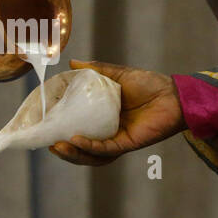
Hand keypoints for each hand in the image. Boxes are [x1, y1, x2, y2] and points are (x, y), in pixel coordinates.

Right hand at [49, 59, 185, 165]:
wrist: (174, 94)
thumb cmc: (149, 84)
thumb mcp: (118, 74)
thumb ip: (96, 70)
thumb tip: (72, 62)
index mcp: (103, 119)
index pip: (77, 129)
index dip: (61, 130)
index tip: (44, 124)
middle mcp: (109, 132)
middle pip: (82, 149)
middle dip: (64, 150)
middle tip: (47, 143)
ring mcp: (118, 140)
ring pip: (92, 155)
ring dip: (73, 154)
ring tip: (57, 146)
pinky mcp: (129, 143)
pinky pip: (106, 149)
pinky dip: (90, 146)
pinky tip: (76, 140)